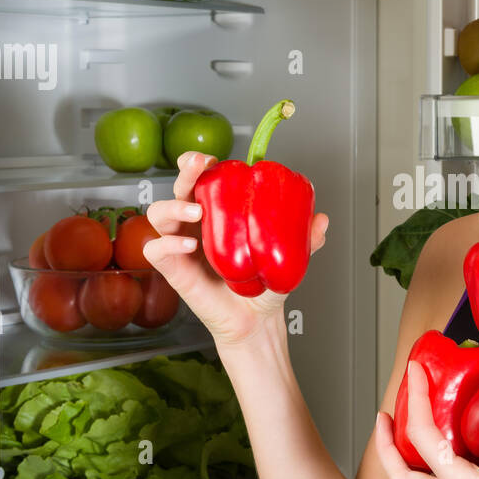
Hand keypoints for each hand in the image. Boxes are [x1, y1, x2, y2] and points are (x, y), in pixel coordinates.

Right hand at [143, 151, 328, 346]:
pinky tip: (188, 245)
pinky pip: (156, 250)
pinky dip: (167, 243)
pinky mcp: (173, 270)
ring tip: (197, 211)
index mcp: (218, 215)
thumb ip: (305, 239)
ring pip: (158, 214)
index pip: (202, 182)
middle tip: (200, 167)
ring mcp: (181, 246)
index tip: (212, 159)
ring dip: (174, 206)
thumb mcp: (289, 259)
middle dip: (185, 172)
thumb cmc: (265, 286)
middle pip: (178, 189)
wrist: (256, 320)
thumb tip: (322, 220)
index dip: (199, 165)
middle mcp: (195, 226)